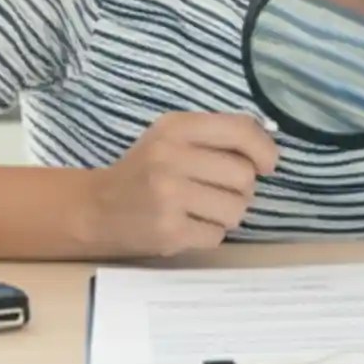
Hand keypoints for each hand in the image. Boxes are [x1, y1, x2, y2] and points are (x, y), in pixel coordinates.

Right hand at [85, 112, 278, 257]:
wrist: (95, 209)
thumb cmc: (144, 171)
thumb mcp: (172, 138)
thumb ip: (216, 137)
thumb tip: (268, 149)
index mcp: (176, 127)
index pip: (240, 130)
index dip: (264, 149)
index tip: (267, 165)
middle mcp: (171, 157)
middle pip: (244, 176)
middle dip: (241, 189)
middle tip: (218, 192)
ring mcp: (169, 196)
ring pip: (236, 209)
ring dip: (226, 214)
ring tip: (201, 210)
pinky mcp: (168, 231)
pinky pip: (217, 236)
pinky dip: (208, 235)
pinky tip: (186, 226)